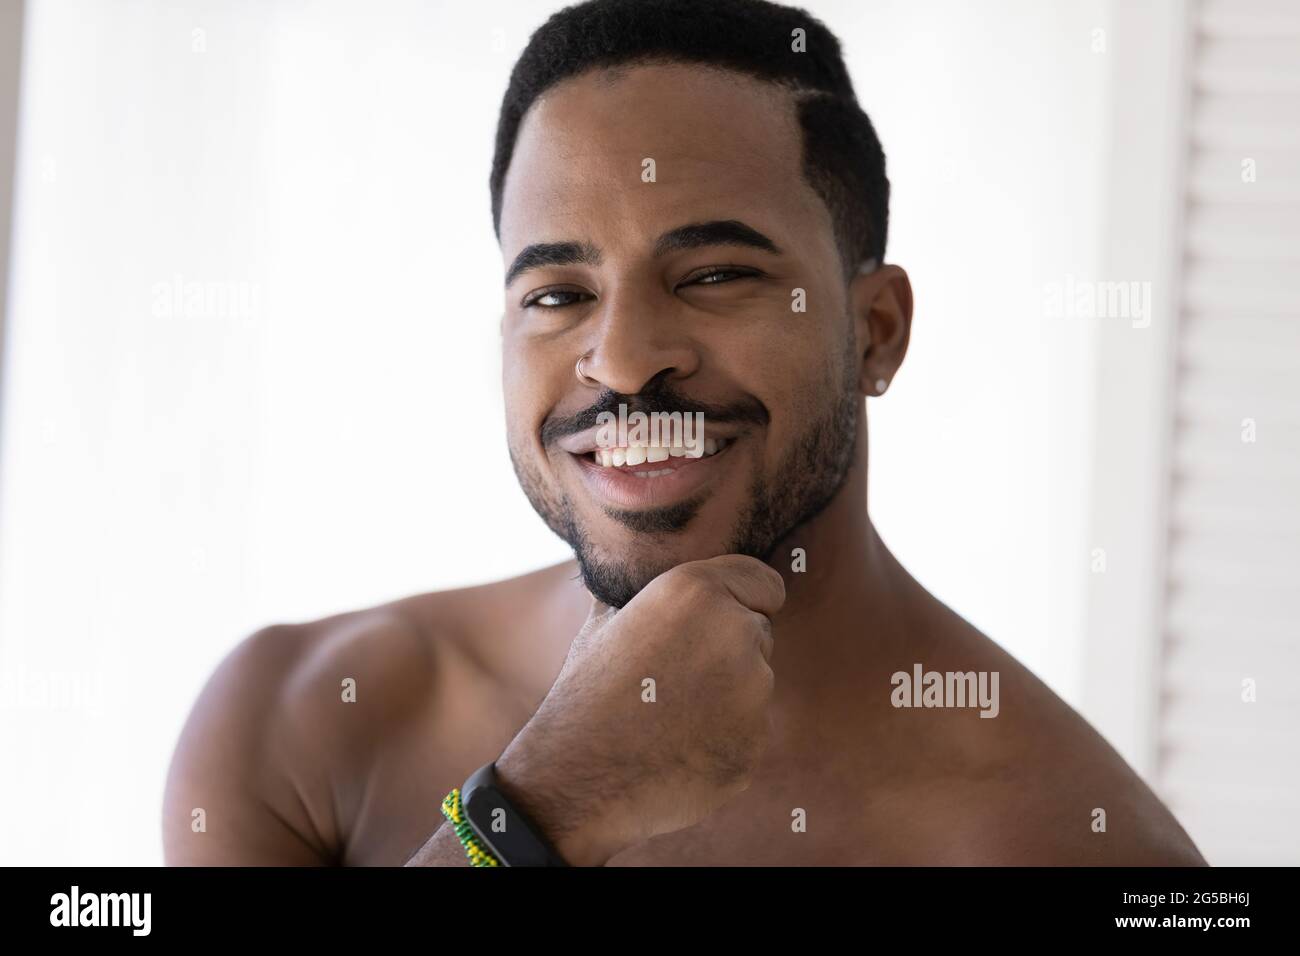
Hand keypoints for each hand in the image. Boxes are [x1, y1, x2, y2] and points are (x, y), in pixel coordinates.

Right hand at [495, 554, 783, 864]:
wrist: (577, 777)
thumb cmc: (586, 692)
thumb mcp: (607, 620)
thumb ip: (654, 593)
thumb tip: (662, 575)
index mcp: (698, 590)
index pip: (765, 583)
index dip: (746, 599)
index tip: (722, 618)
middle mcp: (736, 633)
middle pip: (759, 634)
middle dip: (730, 650)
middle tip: (675, 677)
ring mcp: (753, 693)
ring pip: (756, 685)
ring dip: (728, 696)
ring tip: (669, 718)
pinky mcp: (755, 745)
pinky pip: (750, 733)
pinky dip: (725, 740)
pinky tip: (678, 750)